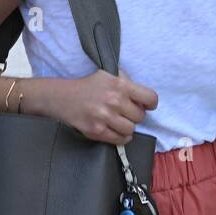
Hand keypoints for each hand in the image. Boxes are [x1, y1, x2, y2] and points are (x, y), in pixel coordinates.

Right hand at [35, 70, 157, 144]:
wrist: (64, 98)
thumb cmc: (90, 86)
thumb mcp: (110, 75)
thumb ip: (128, 83)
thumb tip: (145, 100)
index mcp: (120, 84)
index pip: (150, 98)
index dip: (151, 104)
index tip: (147, 105)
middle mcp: (114, 100)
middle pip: (140, 116)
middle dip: (135, 115)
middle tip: (126, 112)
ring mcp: (105, 117)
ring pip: (131, 129)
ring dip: (127, 126)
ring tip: (119, 121)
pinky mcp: (97, 131)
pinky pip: (120, 139)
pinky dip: (121, 137)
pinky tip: (115, 129)